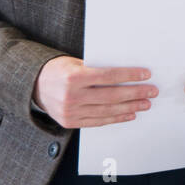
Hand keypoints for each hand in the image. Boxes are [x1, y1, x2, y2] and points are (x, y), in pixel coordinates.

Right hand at [33, 56, 155, 128]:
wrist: (33, 85)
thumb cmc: (58, 70)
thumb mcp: (74, 63)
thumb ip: (96, 68)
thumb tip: (126, 73)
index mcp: (73, 77)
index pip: (109, 76)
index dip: (130, 76)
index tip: (146, 74)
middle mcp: (71, 95)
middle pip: (111, 96)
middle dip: (135, 93)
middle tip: (152, 91)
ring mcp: (70, 111)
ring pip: (107, 110)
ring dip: (130, 107)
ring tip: (145, 103)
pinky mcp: (70, 122)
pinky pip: (98, 121)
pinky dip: (116, 118)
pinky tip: (129, 114)